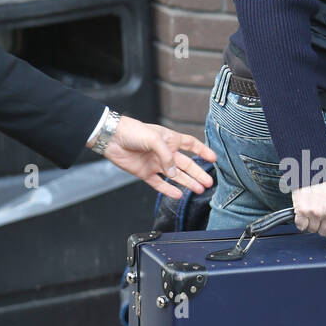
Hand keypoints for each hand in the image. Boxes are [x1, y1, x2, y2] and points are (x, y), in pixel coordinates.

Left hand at [101, 114, 215, 199]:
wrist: (112, 138)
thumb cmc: (132, 131)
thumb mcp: (154, 139)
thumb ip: (167, 156)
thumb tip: (174, 173)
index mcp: (170, 139)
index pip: (191, 145)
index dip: (202, 151)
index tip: (213, 159)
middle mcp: (165, 152)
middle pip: (186, 164)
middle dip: (198, 173)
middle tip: (208, 182)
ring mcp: (156, 163)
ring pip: (176, 176)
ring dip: (187, 182)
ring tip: (199, 190)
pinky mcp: (145, 173)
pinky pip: (159, 183)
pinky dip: (168, 190)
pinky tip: (178, 194)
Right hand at [291, 178, 325, 243]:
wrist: (313, 168)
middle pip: (323, 234)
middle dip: (321, 224)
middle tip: (321, 209)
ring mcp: (316, 213)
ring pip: (311, 230)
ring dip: (311, 221)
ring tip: (314, 206)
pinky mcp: (302, 210)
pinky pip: (300, 226)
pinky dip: (301, 219)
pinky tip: (306, 208)